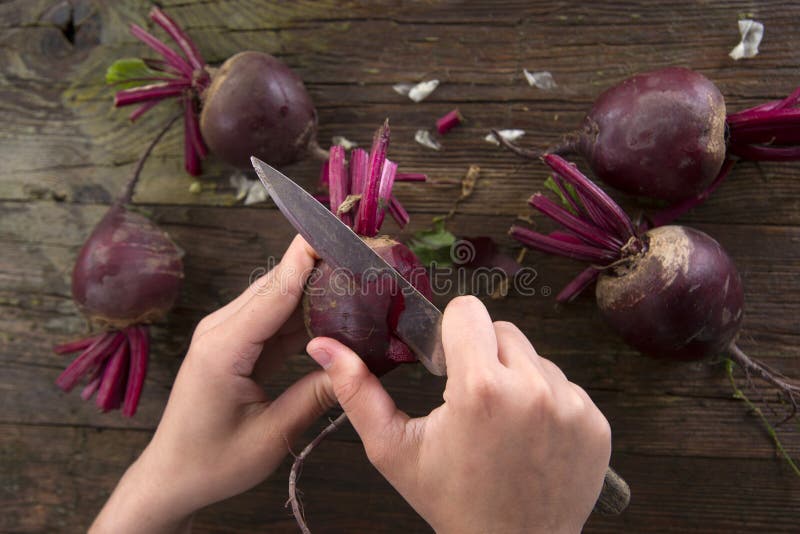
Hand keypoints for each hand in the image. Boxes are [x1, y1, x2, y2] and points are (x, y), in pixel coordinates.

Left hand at [91, 235, 336, 532]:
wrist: (173, 477)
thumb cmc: (214, 462)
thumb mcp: (271, 436)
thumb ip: (315, 397)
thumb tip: (358, 366)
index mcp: (224, 348)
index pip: (274, 291)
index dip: (306, 259)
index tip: (337, 231)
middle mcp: (222, 330)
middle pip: (277, 285)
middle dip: (318, 264)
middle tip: (364, 255)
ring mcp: (227, 334)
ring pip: (278, 298)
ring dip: (314, 287)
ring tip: (358, 276)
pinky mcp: (236, 344)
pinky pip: (275, 319)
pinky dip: (304, 313)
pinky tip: (336, 311)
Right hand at [307, 295, 611, 533]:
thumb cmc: (449, 499)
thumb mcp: (393, 450)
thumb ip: (357, 392)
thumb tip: (324, 345)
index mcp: (481, 389)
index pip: (468, 310)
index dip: (452, 333)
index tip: (448, 366)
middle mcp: (534, 389)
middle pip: (503, 330)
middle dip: (483, 355)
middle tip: (472, 400)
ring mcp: (572, 406)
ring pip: (535, 357)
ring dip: (517, 377)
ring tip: (502, 423)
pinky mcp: (597, 421)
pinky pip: (566, 385)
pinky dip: (547, 401)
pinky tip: (530, 437)